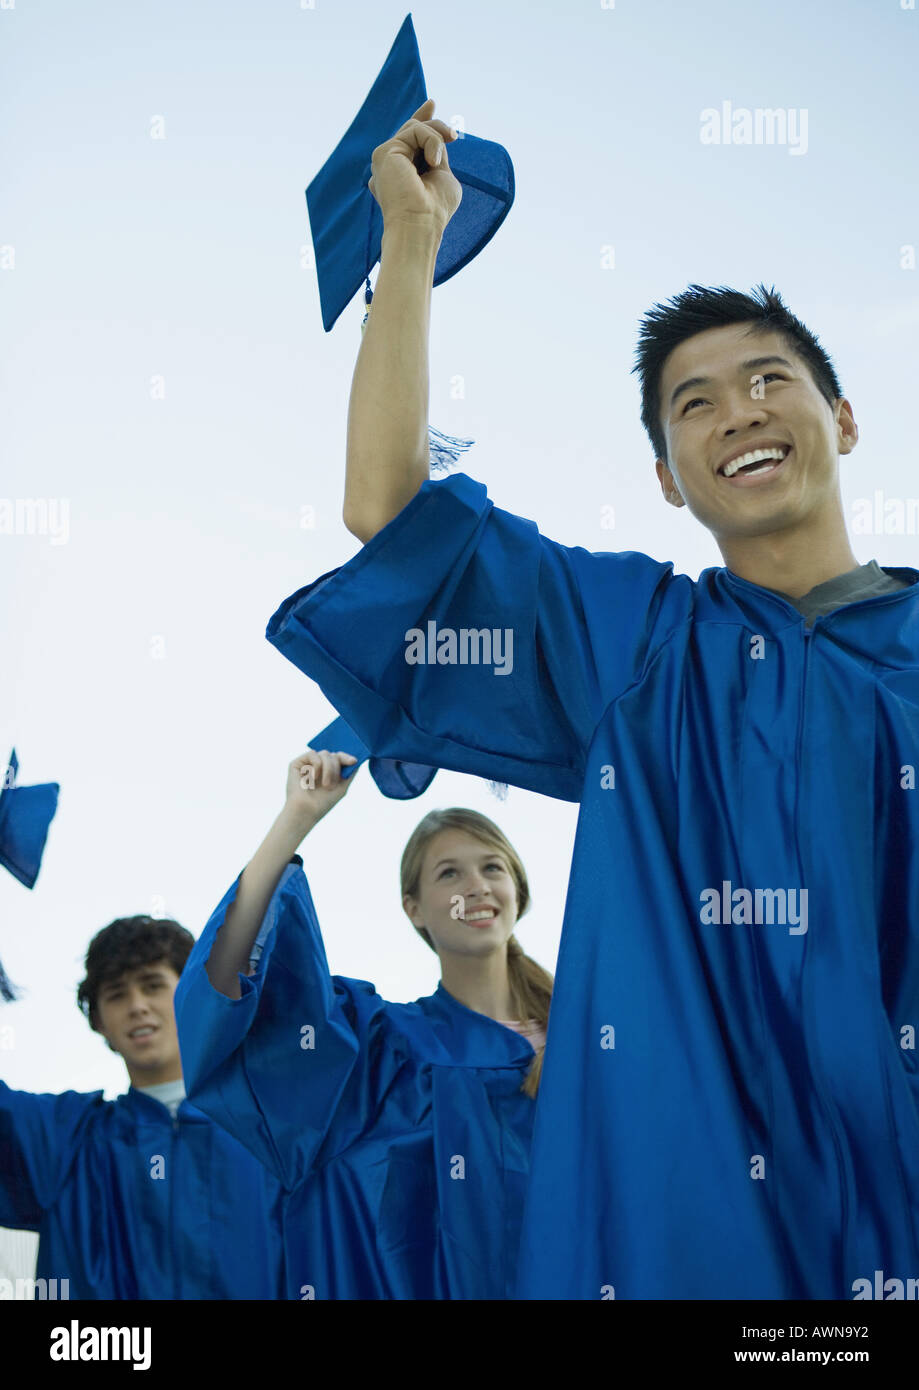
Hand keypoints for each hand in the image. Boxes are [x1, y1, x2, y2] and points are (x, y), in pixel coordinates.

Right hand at [283, 748, 359, 827]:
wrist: (306, 812)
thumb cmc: (323, 803)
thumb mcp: (342, 787)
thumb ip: (350, 772)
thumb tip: (357, 758)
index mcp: (328, 771)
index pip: (339, 757)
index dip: (347, 757)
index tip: (353, 761)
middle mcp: (318, 766)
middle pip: (333, 755)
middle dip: (336, 769)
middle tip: (330, 785)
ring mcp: (307, 764)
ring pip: (325, 753)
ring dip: (328, 769)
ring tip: (325, 784)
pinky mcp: (297, 763)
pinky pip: (312, 754)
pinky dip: (316, 765)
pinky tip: (313, 778)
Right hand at [368, 98, 461, 234]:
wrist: (420, 225)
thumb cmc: (434, 211)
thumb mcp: (442, 176)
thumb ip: (437, 156)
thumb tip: (438, 139)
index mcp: (401, 174)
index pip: (410, 140)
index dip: (421, 120)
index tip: (432, 103)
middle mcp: (389, 166)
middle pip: (412, 130)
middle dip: (435, 126)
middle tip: (453, 135)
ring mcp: (385, 159)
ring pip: (414, 129)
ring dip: (436, 138)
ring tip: (439, 162)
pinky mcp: (384, 152)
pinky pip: (415, 132)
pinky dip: (431, 141)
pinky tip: (433, 162)